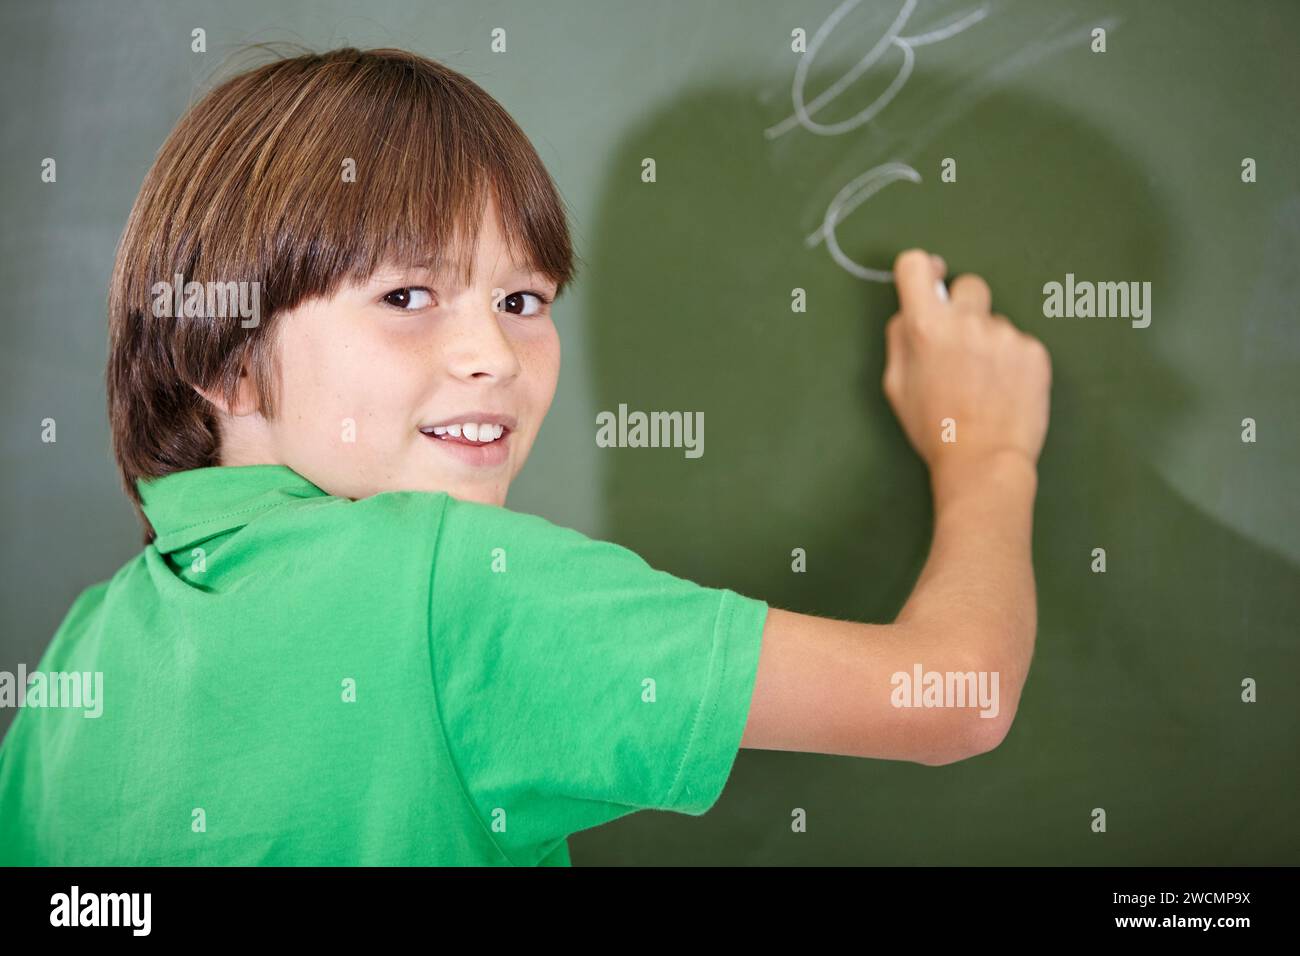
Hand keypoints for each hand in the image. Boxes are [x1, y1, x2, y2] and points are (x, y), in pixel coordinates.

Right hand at [881, 249, 1051, 489]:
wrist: (982, 462)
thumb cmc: (933, 428)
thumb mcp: (896, 386)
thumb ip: (900, 339)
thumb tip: (911, 312)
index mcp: (927, 327)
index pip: (916, 265)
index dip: (922, 269)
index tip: (932, 280)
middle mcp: (967, 322)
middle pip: (967, 285)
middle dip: (962, 308)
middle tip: (961, 347)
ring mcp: (1005, 335)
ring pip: (994, 322)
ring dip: (988, 342)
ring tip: (984, 384)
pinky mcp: (1034, 351)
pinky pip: (1018, 343)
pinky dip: (1011, 361)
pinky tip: (1005, 391)